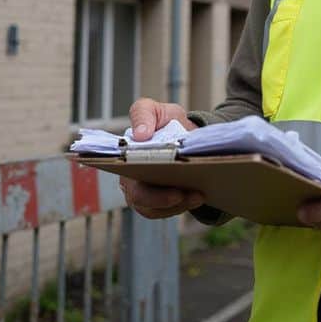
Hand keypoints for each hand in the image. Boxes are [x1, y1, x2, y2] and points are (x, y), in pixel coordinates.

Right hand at [120, 98, 202, 219]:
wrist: (187, 135)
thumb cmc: (166, 122)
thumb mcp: (156, 109)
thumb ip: (143, 113)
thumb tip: (140, 134)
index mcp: (123, 155)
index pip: (121, 169)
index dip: (132, 172)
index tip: (154, 173)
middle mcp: (128, 178)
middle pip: (138, 196)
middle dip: (160, 198)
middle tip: (180, 193)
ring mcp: (143, 193)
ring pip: (153, 209)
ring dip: (175, 205)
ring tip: (198, 195)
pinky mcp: (160, 203)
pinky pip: (166, 212)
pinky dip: (182, 206)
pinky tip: (199, 197)